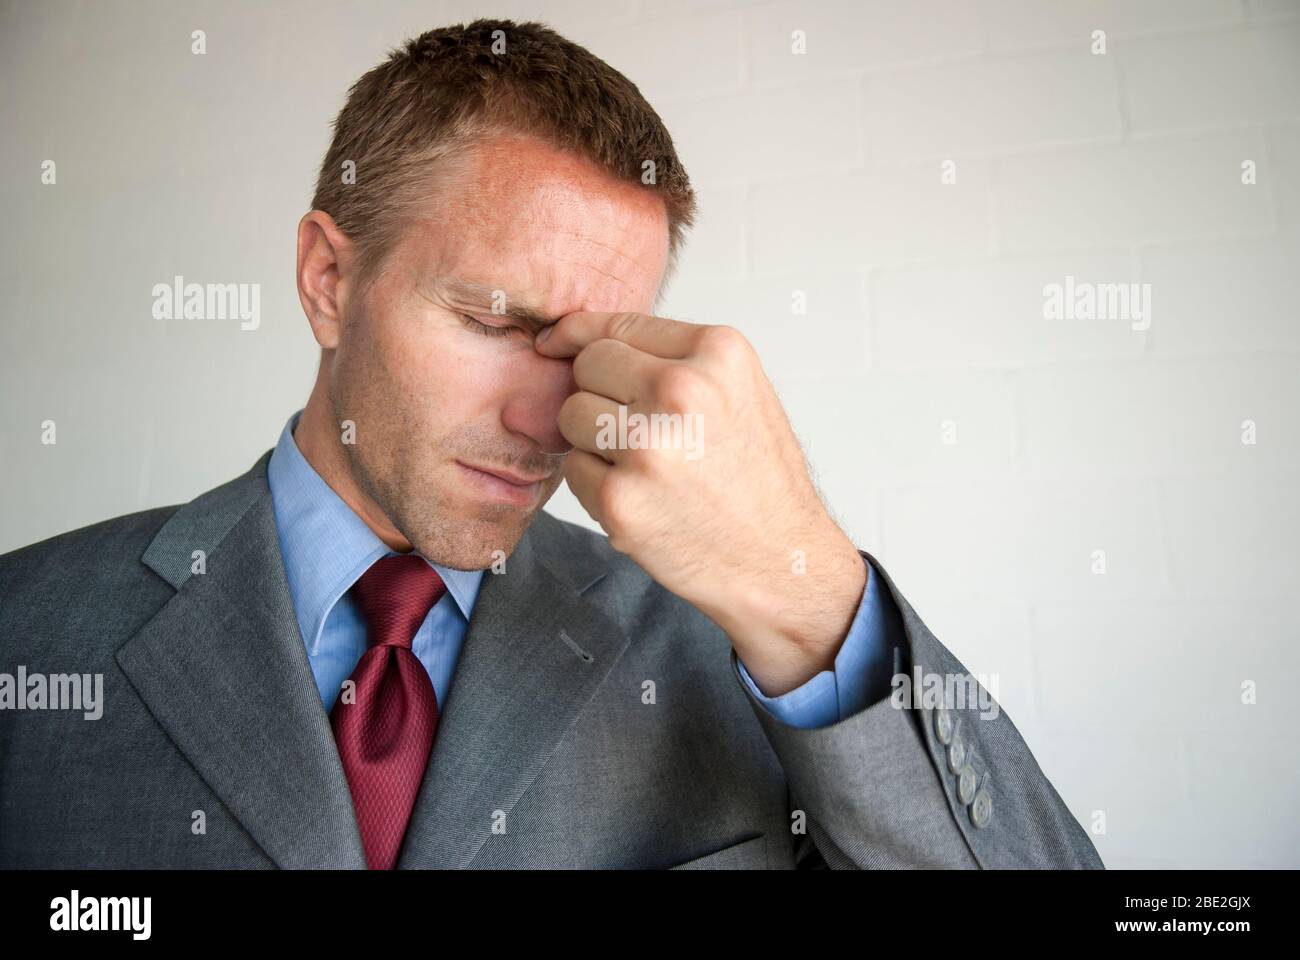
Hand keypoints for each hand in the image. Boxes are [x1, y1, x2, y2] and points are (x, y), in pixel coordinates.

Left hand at [535, 311, 866, 695]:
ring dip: (593, 440)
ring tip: (645, 467)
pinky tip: (643, 499)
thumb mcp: (739, 390)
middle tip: (637, 432)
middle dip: (598, 394)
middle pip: (587, 367)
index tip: (555, 342)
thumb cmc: (757, 477)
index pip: (618, 325)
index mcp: (717, 353)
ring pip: (571, 415)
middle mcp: (682, 390)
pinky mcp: (619, 498)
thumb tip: (586, 341)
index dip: (577, 334)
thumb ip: (675, 358)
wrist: (779, 559)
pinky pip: (574, 469)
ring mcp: (647, 445)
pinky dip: (596, 485)